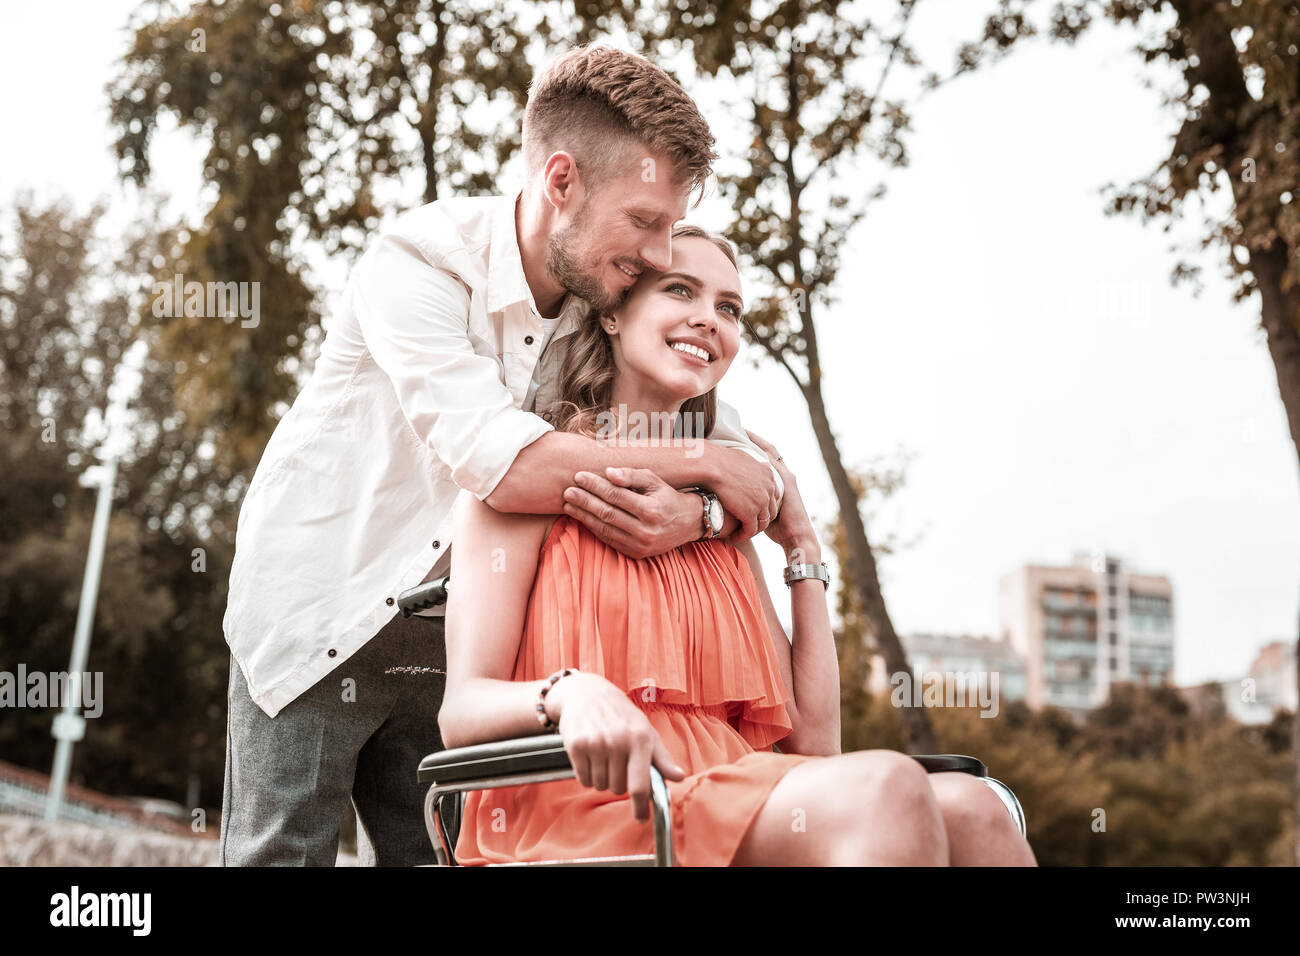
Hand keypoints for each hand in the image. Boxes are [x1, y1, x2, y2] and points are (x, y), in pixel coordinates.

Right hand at [545, 671, 687, 822]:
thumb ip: (662, 758)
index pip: (640, 785)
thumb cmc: (622, 715)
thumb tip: (679, 778)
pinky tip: (591, 756)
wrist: (587, 693)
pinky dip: (587, 774)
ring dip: (602, 779)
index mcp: (640, 740)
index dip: (640, 807)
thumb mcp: (646, 732)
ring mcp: (596, 744)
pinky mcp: (576, 745)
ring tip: (604, 757)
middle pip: (618, 789)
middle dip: (619, 783)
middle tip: (618, 764)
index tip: (641, 818)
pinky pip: (584, 779)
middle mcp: (618, 742)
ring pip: (600, 785)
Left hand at [562, 467, 698, 558]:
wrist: (687, 523)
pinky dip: (593, 528)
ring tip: (569, 504)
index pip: (616, 496)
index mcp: (652, 510)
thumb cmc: (667, 496)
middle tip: (568, 491)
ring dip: (583, 516)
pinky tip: (582, 517)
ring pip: (605, 529)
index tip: (579, 476)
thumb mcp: (655, 481)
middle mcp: (646, 531)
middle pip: (607, 513)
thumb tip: (608, 473)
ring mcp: (640, 545)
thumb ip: (632, 475)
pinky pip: (609, 540)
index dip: (595, 485)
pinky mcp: (635, 554)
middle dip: (584, 501)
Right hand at [708, 444, 780, 541]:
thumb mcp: (743, 457)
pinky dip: (743, 535)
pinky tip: (735, 536)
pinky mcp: (750, 513)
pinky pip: (750, 530)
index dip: (764, 505)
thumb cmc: (720, 459)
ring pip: (762, 523)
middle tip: (749, 524)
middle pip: (771, 511)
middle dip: (760, 520)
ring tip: (742, 533)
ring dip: (752, 530)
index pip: (773, 496)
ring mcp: (761, 502)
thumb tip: (747, 465)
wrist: (711, 465)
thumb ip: (750, 465)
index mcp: (768, 475)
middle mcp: (769, 488)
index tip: (753, 510)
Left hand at [744, 431, 818, 558]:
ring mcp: (785, 476)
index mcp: (777, 480)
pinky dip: (761, 450)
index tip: (736, 437)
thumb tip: (733, 500)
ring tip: (741, 429)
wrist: (796, 536)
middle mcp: (782, 474)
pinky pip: (772, 460)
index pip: (763, 458)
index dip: (751, 447)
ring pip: (769, 452)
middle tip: (738, 427)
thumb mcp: (761, 510)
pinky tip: (750, 443)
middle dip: (753, 439)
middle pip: (766, 450)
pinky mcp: (786, 481)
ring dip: (756, 441)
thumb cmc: (778, 528)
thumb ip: (752, 500)